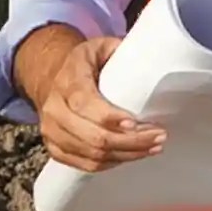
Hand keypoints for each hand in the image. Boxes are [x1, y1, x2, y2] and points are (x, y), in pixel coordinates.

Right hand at [35, 36, 166, 171]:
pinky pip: (83, 164)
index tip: (135, 123)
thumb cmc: (87, 62)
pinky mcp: (55, 147)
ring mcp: (51, 130)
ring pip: (90, 154)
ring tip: (152, 147)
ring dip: (125, 155)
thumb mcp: (102, 45)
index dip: (109, 117)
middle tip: (159, 136)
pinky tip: (131, 156)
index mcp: (68, 78)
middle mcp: (54, 107)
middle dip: (129, 141)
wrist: (52, 76)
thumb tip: (159, 53)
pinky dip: (110, 164)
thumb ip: (125, 49)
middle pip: (91, 136)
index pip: (84, 102)